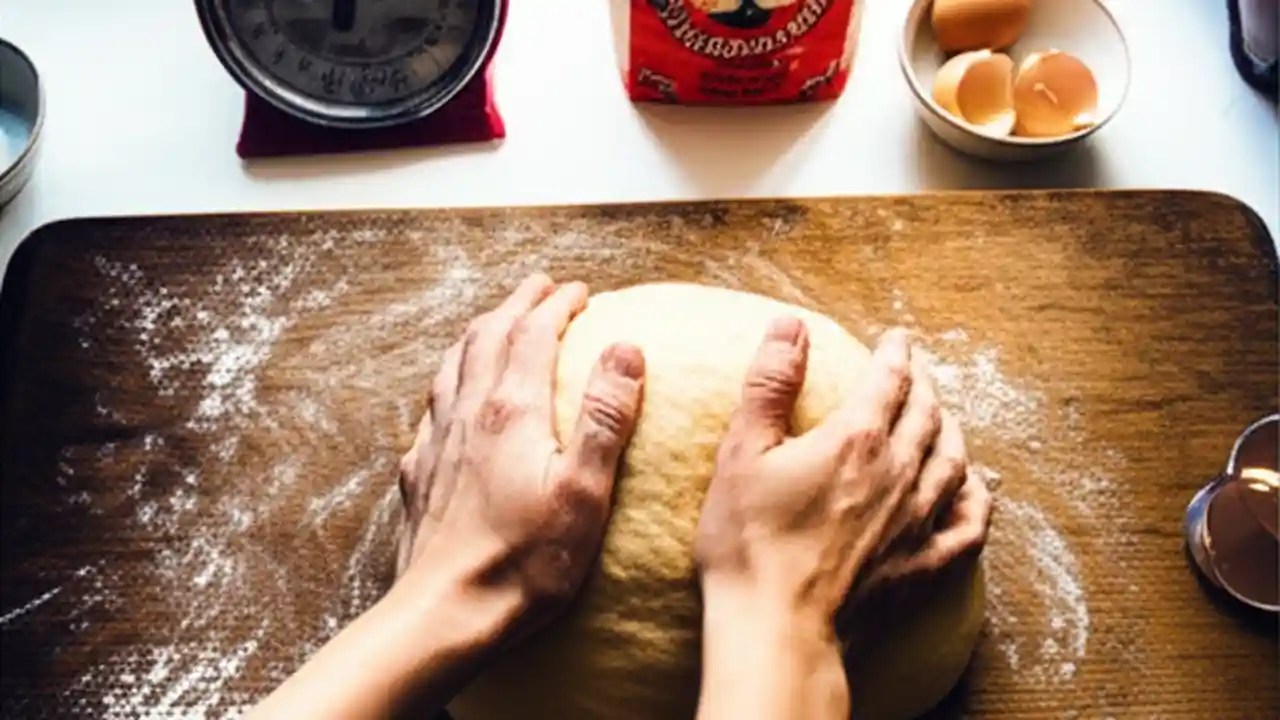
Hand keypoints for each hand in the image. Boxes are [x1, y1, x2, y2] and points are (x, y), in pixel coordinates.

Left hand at [397, 273, 645, 639]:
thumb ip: (606, 417)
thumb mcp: (585, 491)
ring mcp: (438, 443)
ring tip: (496, 321)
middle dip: (517, 304)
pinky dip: (450, 380)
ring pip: (453, 364)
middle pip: (488, 336)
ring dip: (479, 332)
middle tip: (540, 287)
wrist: (447, 614)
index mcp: (512, 412)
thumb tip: (625, 348)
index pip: (533, 334)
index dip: (557, 304)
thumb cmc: (525, 562)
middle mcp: (469, 415)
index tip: (580, 291)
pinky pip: (432, 407)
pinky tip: (453, 396)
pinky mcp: (421, 474)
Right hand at [694, 320, 948, 719]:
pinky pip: (970, 525)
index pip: (889, 378)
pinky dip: (977, 499)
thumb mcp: (742, 452)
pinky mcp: (924, 565)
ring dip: (951, 430)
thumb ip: (769, 384)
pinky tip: (976, 488)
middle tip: (917, 370)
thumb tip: (790, 326)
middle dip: (924, 383)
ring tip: (944, 418)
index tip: (897, 338)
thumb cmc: (748, 542)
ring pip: (954, 460)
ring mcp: (918, 520)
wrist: (776, 627)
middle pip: (928, 413)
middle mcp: (899, 472)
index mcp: (855, 439)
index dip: (895, 352)